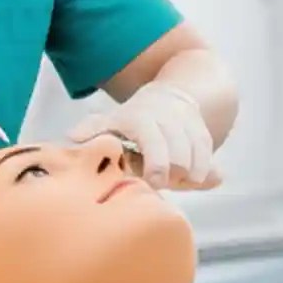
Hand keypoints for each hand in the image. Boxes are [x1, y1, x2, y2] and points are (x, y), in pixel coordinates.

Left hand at [69, 81, 219, 189]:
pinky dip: (204, 172)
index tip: (153, 184)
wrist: (169, 96)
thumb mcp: (110, 120)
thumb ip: (93, 130)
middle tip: (162, 186)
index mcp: (140, 117)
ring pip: (197, 155)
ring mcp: (188, 124)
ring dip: (190, 175)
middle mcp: (167, 118)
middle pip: (179, 153)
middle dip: (173, 175)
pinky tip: (195, 181)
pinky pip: (209, 156)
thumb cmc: (132, 118)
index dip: (156, 164)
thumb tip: (73, 136)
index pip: (153, 140)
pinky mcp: (203, 133)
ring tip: (178, 183)